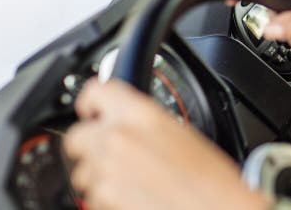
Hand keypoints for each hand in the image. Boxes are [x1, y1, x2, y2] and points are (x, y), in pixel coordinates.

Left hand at [64, 80, 268, 209]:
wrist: (214, 207)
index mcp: (139, 113)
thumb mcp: (179, 132)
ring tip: (130, 181)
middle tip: (108, 152)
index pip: (95, 92)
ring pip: (81, 171)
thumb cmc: (209, 176)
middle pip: (76, 135)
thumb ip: (143, 123)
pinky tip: (133, 197)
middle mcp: (117, 137)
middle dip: (88, 145)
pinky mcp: (101, 199)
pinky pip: (91, 196)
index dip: (90, 101)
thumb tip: (124, 124)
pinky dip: (106, 199)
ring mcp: (105, 171)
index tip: (91, 109)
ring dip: (98, 176)